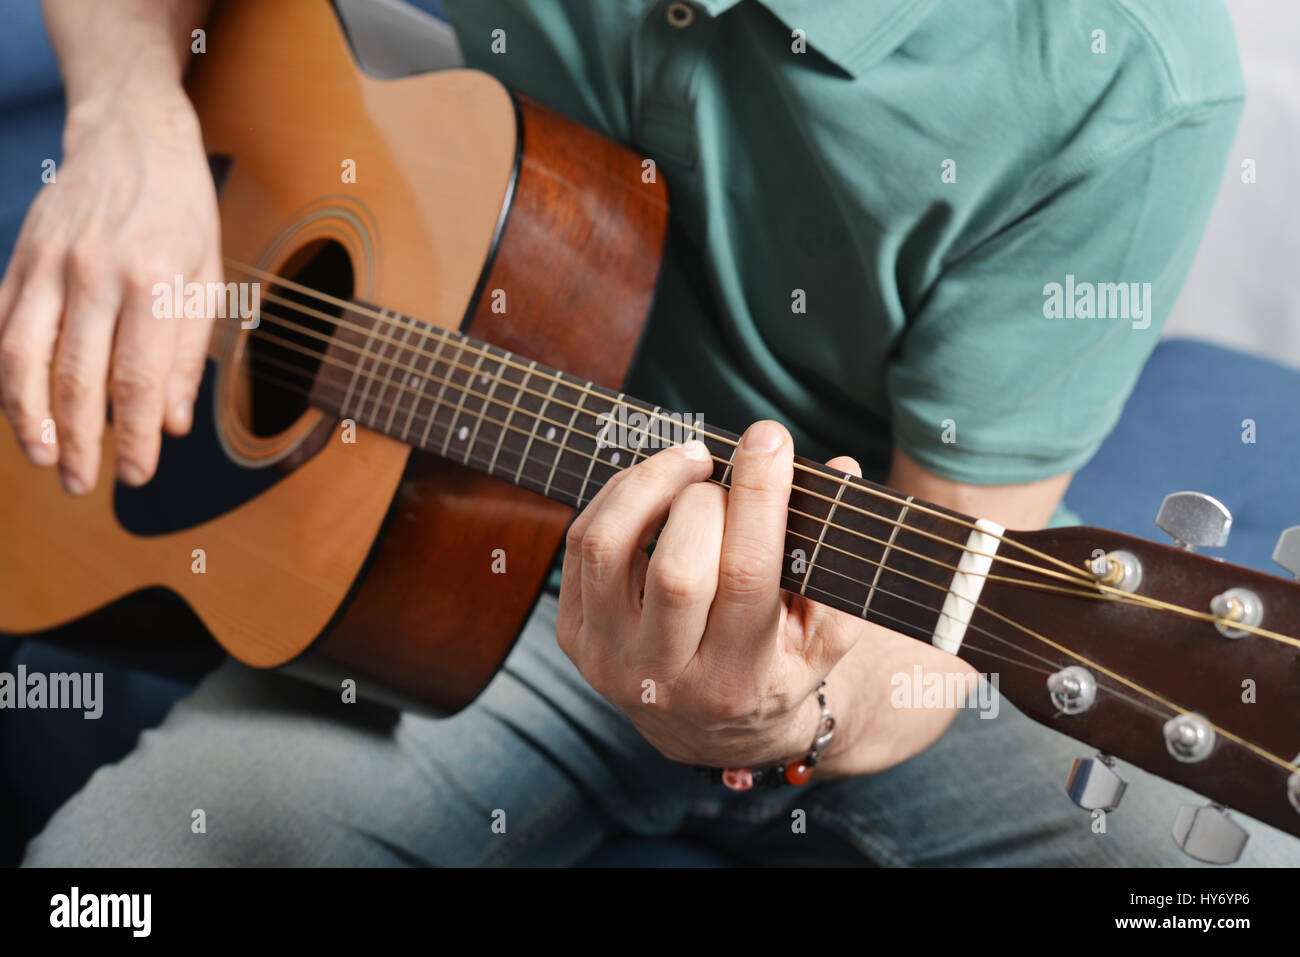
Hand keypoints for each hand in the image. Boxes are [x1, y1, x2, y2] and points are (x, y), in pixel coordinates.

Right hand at [0, 83, 221, 493]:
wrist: (131, 135)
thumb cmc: (182, 213)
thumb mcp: (208, 278)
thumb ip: (187, 354)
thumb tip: (173, 423)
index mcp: (153, 282)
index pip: (138, 379)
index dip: (135, 437)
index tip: (136, 476)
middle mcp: (95, 274)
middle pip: (77, 377)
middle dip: (79, 441)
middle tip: (82, 484)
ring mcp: (49, 264)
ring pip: (25, 355)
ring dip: (28, 416)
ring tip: (41, 458)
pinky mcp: (20, 257)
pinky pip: (1, 325)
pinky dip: (3, 372)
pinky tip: (13, 407)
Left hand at [558, 421, 879, 769]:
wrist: (705, 729)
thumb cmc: (774, 665)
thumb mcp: (823, 637)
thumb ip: (839, 563)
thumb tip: (841, 468)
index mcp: (737, 678)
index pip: (748, 575)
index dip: (760, 498)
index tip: (771, 439)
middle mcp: (664, 676)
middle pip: (676, 568)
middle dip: (706, 499)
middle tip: (727, 473)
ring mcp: (608, 657)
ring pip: (608, 547)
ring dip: (650, 484)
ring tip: (690, 461)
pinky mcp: (572, 634)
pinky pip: (580, 543)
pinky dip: (618, 497)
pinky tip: (655, 485)